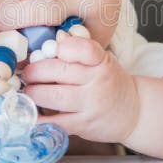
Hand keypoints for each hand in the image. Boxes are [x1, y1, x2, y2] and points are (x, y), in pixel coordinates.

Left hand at [21, 35, 139, 143]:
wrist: (134, 113)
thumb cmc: (111, 83)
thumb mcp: (103, 61)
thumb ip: (80, 49)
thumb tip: (57, 38)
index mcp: (102, 62)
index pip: (82, 48)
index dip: (63, 47)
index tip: (52, 50)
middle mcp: (98, 82)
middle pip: (58, 71)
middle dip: (35, 71)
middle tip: (28, 73)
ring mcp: (91, 105)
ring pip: (52, 96)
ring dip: (33, 93)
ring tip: (29, 91)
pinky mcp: (83, 125)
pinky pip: (54, 122)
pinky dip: (37, 118)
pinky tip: (29, 113)